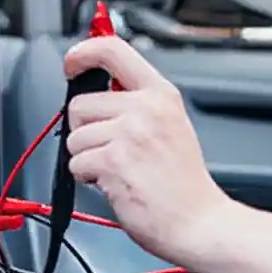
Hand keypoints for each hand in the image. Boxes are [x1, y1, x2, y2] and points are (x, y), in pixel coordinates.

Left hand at [63, 35, 232, 262]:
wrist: (199, 222)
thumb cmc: (184, 183)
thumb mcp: (171, 124)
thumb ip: (137, 101)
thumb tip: (100, 89)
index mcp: (160, 94)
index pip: (113, 50)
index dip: (83, 52)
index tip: (72, 63)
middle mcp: (145, 108)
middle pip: (80, 104)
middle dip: (85, 131)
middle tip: (112, 150)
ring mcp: (129, 134)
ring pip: (74, 138)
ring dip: (87, 158)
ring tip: (120, 170)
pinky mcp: (114, 162)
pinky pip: (76, 164)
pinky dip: (88, 179)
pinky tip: (116, 183)